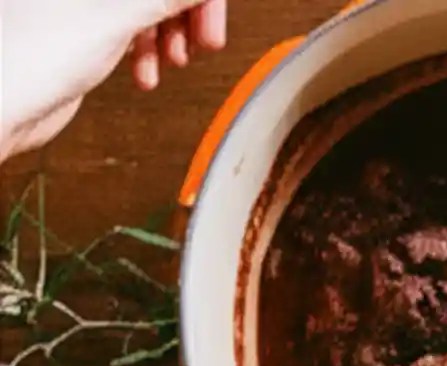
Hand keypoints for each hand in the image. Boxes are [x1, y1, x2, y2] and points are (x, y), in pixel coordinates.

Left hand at [0, 0, 226, 161]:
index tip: (212, 17)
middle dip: (186, 14)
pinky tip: (147, 71)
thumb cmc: (28, 57)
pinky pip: (129, 29)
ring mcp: (83, 4)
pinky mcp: (83, 30)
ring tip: (177, 59)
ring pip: (146, 7)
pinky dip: (146, 50)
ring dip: (169, 35)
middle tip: (206, 40)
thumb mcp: (117, 18)